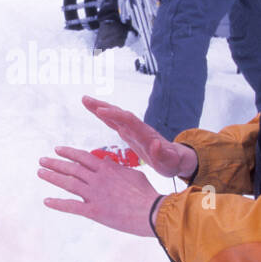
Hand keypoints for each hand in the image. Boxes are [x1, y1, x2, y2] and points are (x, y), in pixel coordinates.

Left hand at [39, 146, 159, 236]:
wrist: (151, 211)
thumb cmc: (145, 193)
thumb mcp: (132, 174)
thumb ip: (117, 169)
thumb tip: (109, 164)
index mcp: (106, 168)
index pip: (82, 157)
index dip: (68, 152)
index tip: (57, 149)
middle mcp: (97, 179)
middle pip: (71, 168)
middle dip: (55, 163)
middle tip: (42, 160)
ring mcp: (94, 195)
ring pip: (68, 183)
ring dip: (52, 177)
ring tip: (40, 172)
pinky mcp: (94, 211)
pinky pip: (71, 206)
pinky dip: (57, 203)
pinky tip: (46, 201)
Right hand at [80, 95, 197, 178]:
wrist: (175, 158)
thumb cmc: (171, 161)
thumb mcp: (169, 162)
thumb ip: (161, 154)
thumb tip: (156, 144)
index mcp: (145, 134)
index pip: (128, 121)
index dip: (115, 115)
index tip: (101, 110)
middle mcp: (138, 129)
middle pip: (118, 114)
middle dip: (103, 106)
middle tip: (86, 99)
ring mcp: (133, 130)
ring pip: (114, 116)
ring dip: (100, 108)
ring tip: (85, 100)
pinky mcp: (129, 133)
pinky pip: (114, 122)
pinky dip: (104, 116)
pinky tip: (95, 110)